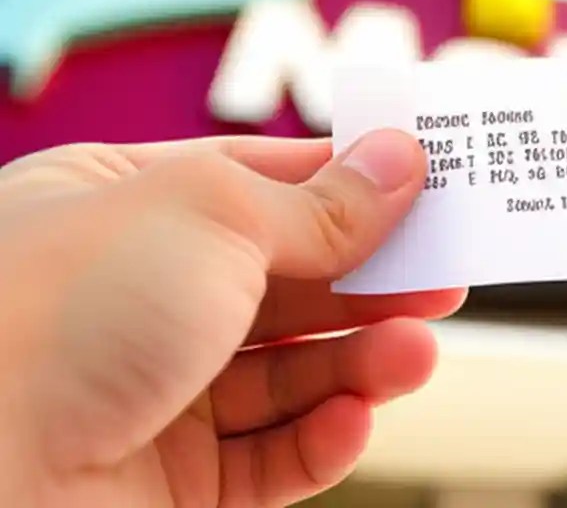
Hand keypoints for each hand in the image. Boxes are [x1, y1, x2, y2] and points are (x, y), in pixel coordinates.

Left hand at [0, 132, 463, 506]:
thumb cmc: (51, 312)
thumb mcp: (211, 217)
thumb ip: (320, 202)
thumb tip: (400, 161)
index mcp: (124, 205)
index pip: (264, 181)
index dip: (351, 182)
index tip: (430, 187)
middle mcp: (136, 298)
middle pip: (288, 282)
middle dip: (371, 281)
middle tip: (445, 278)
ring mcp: (151, 391)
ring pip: (288, 374)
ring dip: (361, 362)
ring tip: (416, 353)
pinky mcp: (167, 482)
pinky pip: (268, 457)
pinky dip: (322, 438)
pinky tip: (354, 418)